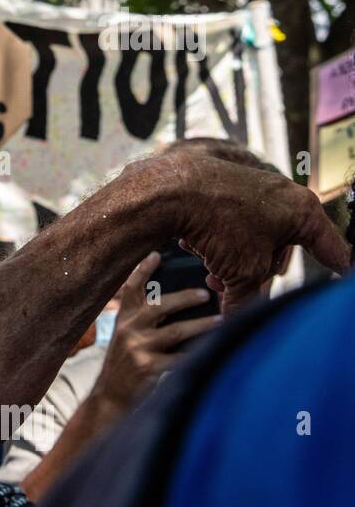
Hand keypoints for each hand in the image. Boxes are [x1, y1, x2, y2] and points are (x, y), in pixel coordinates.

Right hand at [92, 251, 219, 411]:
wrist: (110, 396)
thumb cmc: (125, 365)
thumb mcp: (124, 337)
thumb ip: (143, 321)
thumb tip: (178, 303)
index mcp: (123, 319)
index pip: (131, 289)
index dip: (142, 270)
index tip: (156, 254)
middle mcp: (128, 330)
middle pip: (160, 306)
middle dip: (185, 298)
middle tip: (206, 293)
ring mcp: (138, 349)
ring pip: (177, 331)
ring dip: (202, 325)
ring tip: (221, 320)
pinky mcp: (149, 368)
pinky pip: (181, 358)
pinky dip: (199, 354)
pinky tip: (215, 350)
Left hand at [137, 150, 348, 311]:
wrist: (170, 187)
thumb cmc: (218, 222)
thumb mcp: (242, 270)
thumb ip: (247, 298)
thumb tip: (236, 319)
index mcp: (303, 212)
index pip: (330, 248)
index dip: (337, 265)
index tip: (342, 275)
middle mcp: (282, 196)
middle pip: (279, 249)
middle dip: (252, 273)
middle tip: (226, 287)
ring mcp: (252, 190)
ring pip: (249, 240)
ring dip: (228, 262)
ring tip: (208, 275)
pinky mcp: (223, 189)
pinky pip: (227, 225)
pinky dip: (213, 240)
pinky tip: (192, 245)